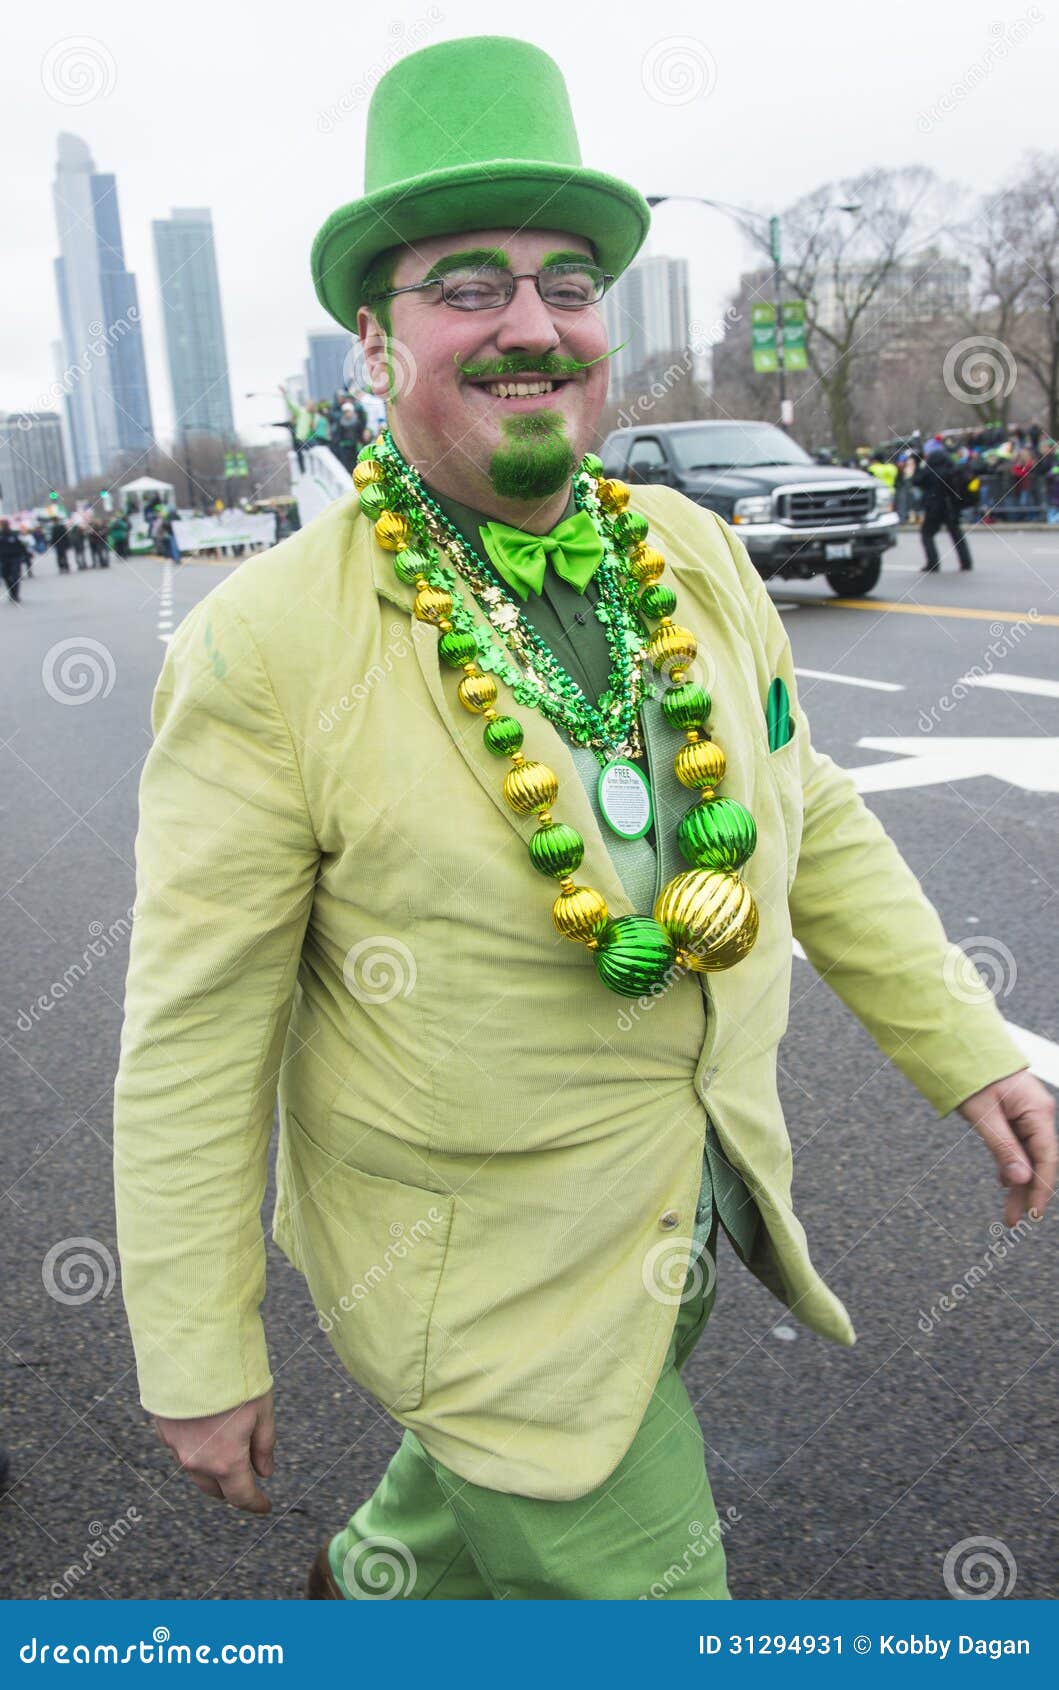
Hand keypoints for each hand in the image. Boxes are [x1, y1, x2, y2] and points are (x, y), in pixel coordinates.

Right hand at [153, 1389, 274, 1513]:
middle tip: (247, 1480)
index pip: (241, 1496)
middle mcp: (197, 1461)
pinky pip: (181, 1449)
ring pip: (196, 1470)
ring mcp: (176, 1446)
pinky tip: (206, 1432)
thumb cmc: (233, 1378)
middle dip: (232, 1488)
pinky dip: (196, 1449)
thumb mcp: (262, 1410)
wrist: (192, 1351)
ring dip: (212, 1469)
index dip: (255, 1503)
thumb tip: (265, 1471)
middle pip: (215, 1488)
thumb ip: (264, 1445)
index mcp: (226, 1461)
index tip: (265, 1505)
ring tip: (228, 1452)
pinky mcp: (162, 1429)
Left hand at [956, 1070, 1056, 1226]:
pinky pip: (1019, 1144)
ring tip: (1009, 1212)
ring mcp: (1028, 1113)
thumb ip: (1003, 1147)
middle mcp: (1038, 1113)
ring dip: (1018, 1182)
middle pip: (1039, 1160)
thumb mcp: (983, 1114)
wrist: (960, 1044)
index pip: (1047, 1158)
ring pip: (1028, 1155)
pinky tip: (1005, 1181)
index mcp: (1037, 1111)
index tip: (1032, 1213)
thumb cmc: (972, 1073)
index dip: (1041, 1188)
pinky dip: (1011, 1163)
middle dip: (1027, 1192)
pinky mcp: (1016, 1114)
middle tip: (1014, 1221)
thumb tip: (1020, 1180)